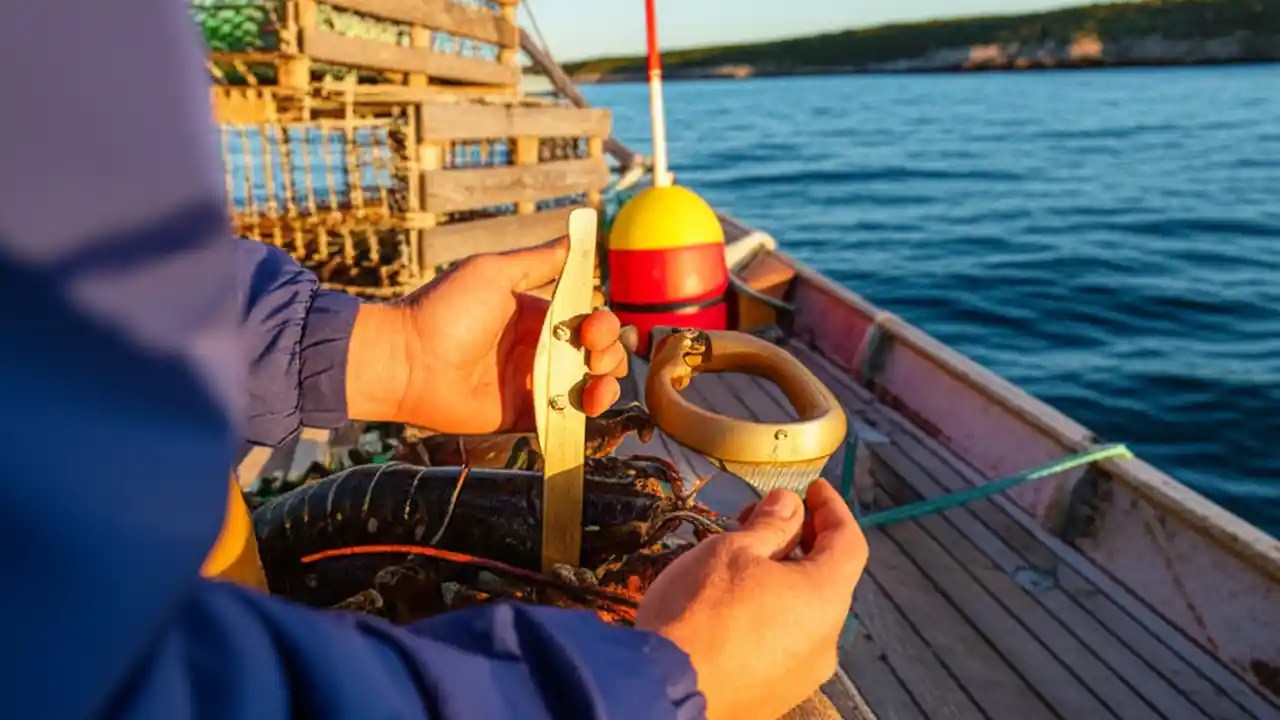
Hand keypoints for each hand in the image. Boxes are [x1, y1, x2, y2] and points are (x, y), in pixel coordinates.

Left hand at [344, 239, 627, 432]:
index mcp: (533, 314)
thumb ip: (538, 261)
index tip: (594, 326)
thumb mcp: (493, 273)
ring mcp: (531, 383)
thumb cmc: (445, 310)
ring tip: (599, 383)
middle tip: (594, 352)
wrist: (405, 361)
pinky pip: (565, 416)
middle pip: (593, 352)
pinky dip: (585, 412)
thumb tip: (575, 236)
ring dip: (605, 382)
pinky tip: (590, 402)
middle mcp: (536, 349)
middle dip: (608, 350)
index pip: (584, 318)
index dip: (600, 322)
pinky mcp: (522, 415)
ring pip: (586, 385)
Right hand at [636, 481, 867, 719]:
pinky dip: (770, 613)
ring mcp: (802, 674)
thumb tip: (791, 505)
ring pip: (803, 613)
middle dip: (800, 541)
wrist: (662, 693)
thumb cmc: (700, 611)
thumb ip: (772, 524)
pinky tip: (733, 604)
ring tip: (738, 559)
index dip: (833, 509)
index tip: (813, 488)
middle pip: (826, 578)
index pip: (849, 542)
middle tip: (761, 518)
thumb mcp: (733, 551)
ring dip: (782, 578)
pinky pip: (782, 644)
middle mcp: (826, 641)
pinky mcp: (775, 696)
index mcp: (825, 598)